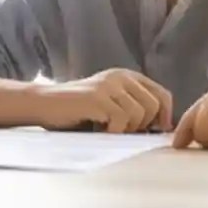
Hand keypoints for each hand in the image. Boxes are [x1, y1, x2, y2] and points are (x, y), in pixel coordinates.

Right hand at [32, 68, 172, 132]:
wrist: (44, 104)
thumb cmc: (77, 111)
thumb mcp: (111, 104)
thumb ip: (132, 108)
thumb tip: (161, 127)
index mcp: (126, 76)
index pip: (162, 94)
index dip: (164, 116)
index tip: (153, 131)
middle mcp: (120, 76)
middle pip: (153, 105)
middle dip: (143, 125)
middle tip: (123, 131)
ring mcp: (108, 85)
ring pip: (138, 114)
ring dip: (126, 129)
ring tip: (107, 129)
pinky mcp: (97, 97)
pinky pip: (120, 120)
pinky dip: (113, 132)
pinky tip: (99, 130)